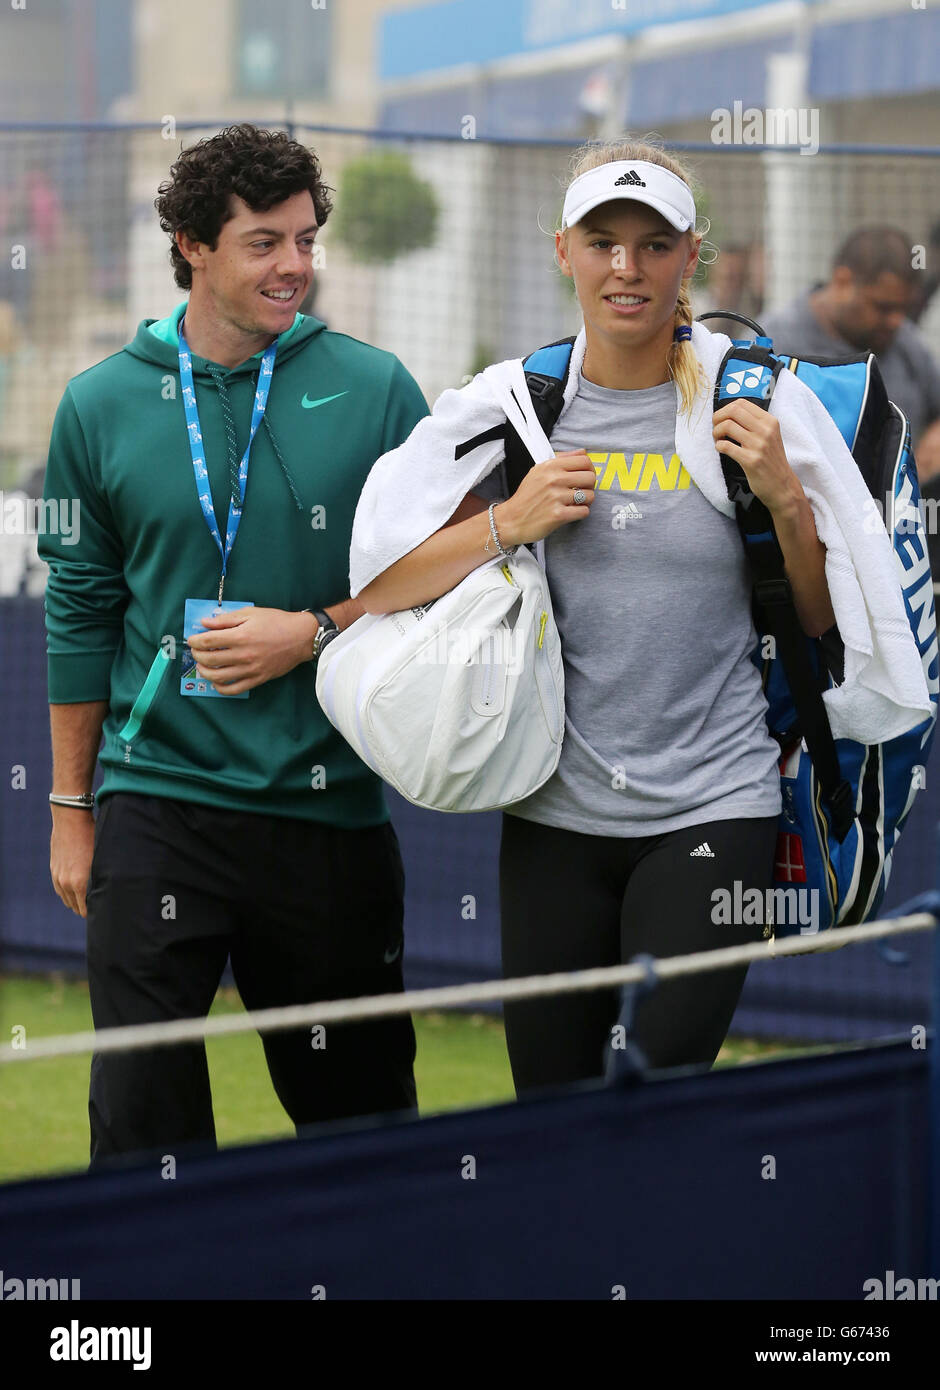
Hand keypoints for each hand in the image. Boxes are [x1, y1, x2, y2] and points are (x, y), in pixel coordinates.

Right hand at [50, 809, 94, 917]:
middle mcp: (66, 883)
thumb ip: (103, 876)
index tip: (103, 911)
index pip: (86, 908)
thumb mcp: (102, 858)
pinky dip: (67, 894)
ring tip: (87, 902)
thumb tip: (113, 889)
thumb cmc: (92, 837)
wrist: (71, 821)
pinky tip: (75, 893)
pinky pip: (59, 890)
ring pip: (66, 900)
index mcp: (79, 882)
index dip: (95, 911)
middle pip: (75, 906)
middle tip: (99, 907)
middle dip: (86, 908)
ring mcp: (58, 877)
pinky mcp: (54, 870)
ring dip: (75, 902)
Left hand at [187, 607, 316, 694]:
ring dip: (205, 672)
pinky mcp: (258, 679)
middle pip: (210, 660)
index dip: (195, 641)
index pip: (208, 641)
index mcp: (240, 636)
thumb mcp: (250, 613)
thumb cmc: (276, 622)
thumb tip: (205, 623)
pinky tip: (216, 682)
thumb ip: (225, 619)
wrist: (301, 637)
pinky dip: (221, 688)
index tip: (192, 640)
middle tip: (196, 652)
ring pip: (219, 677)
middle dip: (197, 656)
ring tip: (202, 667)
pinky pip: (235, 689)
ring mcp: (250, 669)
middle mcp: (243, 655)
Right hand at [496, 450, 596, 546]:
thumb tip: (582, 452)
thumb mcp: (538, 471)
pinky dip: (580, 513)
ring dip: (586, 501)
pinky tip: (571, 513)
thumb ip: (561, 460)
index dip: (589, 469)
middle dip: (589, 486)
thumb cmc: (526, 497)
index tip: (585, 476)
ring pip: (590, 496)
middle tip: (581, 491)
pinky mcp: (558, 515)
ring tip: (575, 503)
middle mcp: (553, 479)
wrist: (511, 520)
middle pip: (590, 477)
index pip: (584, 460)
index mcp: (550, 466)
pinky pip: (584, 511)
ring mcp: (556, 497)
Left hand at [712, 400, 802, 515]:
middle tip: (715, 428)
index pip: (742, 403)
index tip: (721, 418)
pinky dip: (718, 446)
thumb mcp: (770, 436)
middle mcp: (765, 430)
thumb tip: (730, 413)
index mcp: (770, 421)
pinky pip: (726, 446)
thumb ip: (755, 424)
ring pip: (727, 426)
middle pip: (733, 411)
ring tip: (718, 440)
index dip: (726, 409)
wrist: (782, 486)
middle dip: (718, 418)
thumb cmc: (771, 461)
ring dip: (716, 432)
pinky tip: (721, 450)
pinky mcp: (751, 460)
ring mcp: (759, 445)